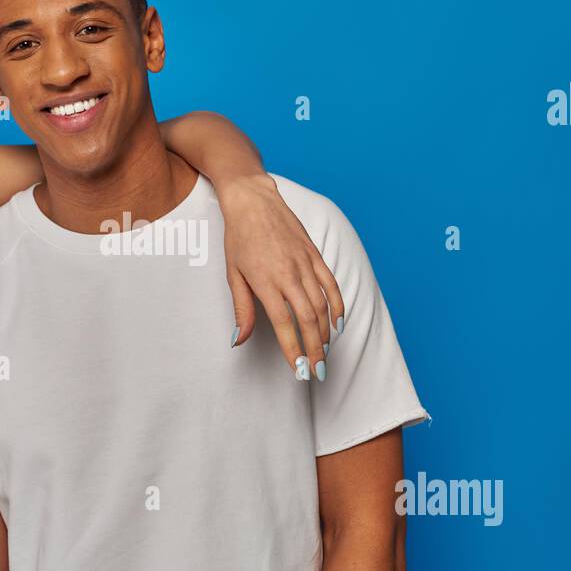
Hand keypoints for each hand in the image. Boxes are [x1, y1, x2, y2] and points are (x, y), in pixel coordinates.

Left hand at [219, 175, 344, 379]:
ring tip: (325, 352)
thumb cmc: (238, 237)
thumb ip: (241, 309)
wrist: (253, 200)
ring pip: (322, 305)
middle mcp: (288, 274)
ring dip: (326, 333)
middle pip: (308, 320)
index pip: (285, 325)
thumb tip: (238, 339)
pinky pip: (331, 284)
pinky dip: (337, 306)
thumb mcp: (233, 274)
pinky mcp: (314, 254)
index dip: (293, 350)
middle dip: (315, 349)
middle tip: (317, 371)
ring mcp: (304, 263)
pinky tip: (337, 323)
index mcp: (265, 282)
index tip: (299, 371)